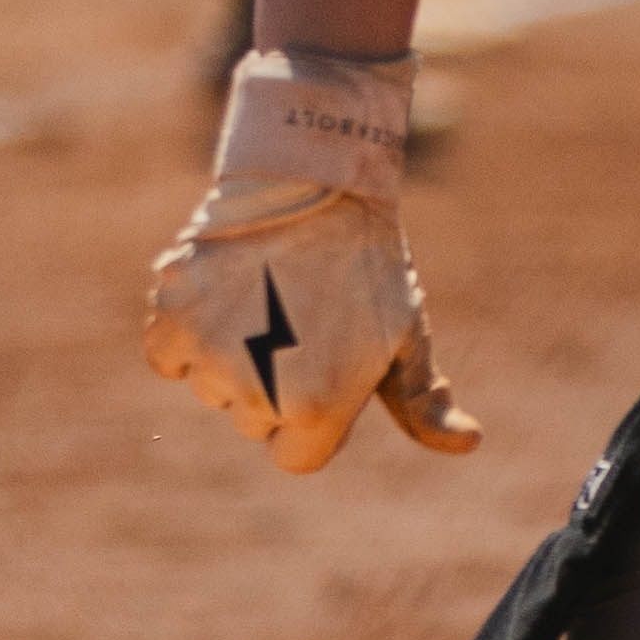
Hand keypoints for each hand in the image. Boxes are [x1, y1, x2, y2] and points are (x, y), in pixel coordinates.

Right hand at [144, 51, 479, 473]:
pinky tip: (229, 293)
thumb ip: (425, 405)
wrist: (317, 184)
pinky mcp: (170, 315)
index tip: (326, 370)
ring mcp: (207, 353)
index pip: (295, 455)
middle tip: (303, 321)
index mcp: (316, 406)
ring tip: (271, 298)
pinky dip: (188, 333)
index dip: (313, 417)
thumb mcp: (407, 336)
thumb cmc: (371, 268)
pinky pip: (167, 355)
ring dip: (232, 356)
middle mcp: (254, 391)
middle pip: (253, 421)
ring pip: (210, 386)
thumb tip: (471, 446)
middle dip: (275, 385)